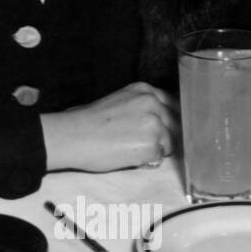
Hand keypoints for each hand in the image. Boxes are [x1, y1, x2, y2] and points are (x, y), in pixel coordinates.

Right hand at [39, 82, 178, 173]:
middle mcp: (153, 103)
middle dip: (166, 135)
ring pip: (171, 142)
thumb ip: (142, 106)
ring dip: (156, 149)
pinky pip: (159, 158)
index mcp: (144, 90)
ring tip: (131, 149)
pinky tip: (128, 156)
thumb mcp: (119, 101)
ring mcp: (155, 124)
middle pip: (177, 123)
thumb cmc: (87, 121)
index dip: (170, 119)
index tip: (166, 128)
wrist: (73, 136)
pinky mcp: (152, 145)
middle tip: (143, 143)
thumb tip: (160, 121)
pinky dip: (147, 161)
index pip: (174, 104)